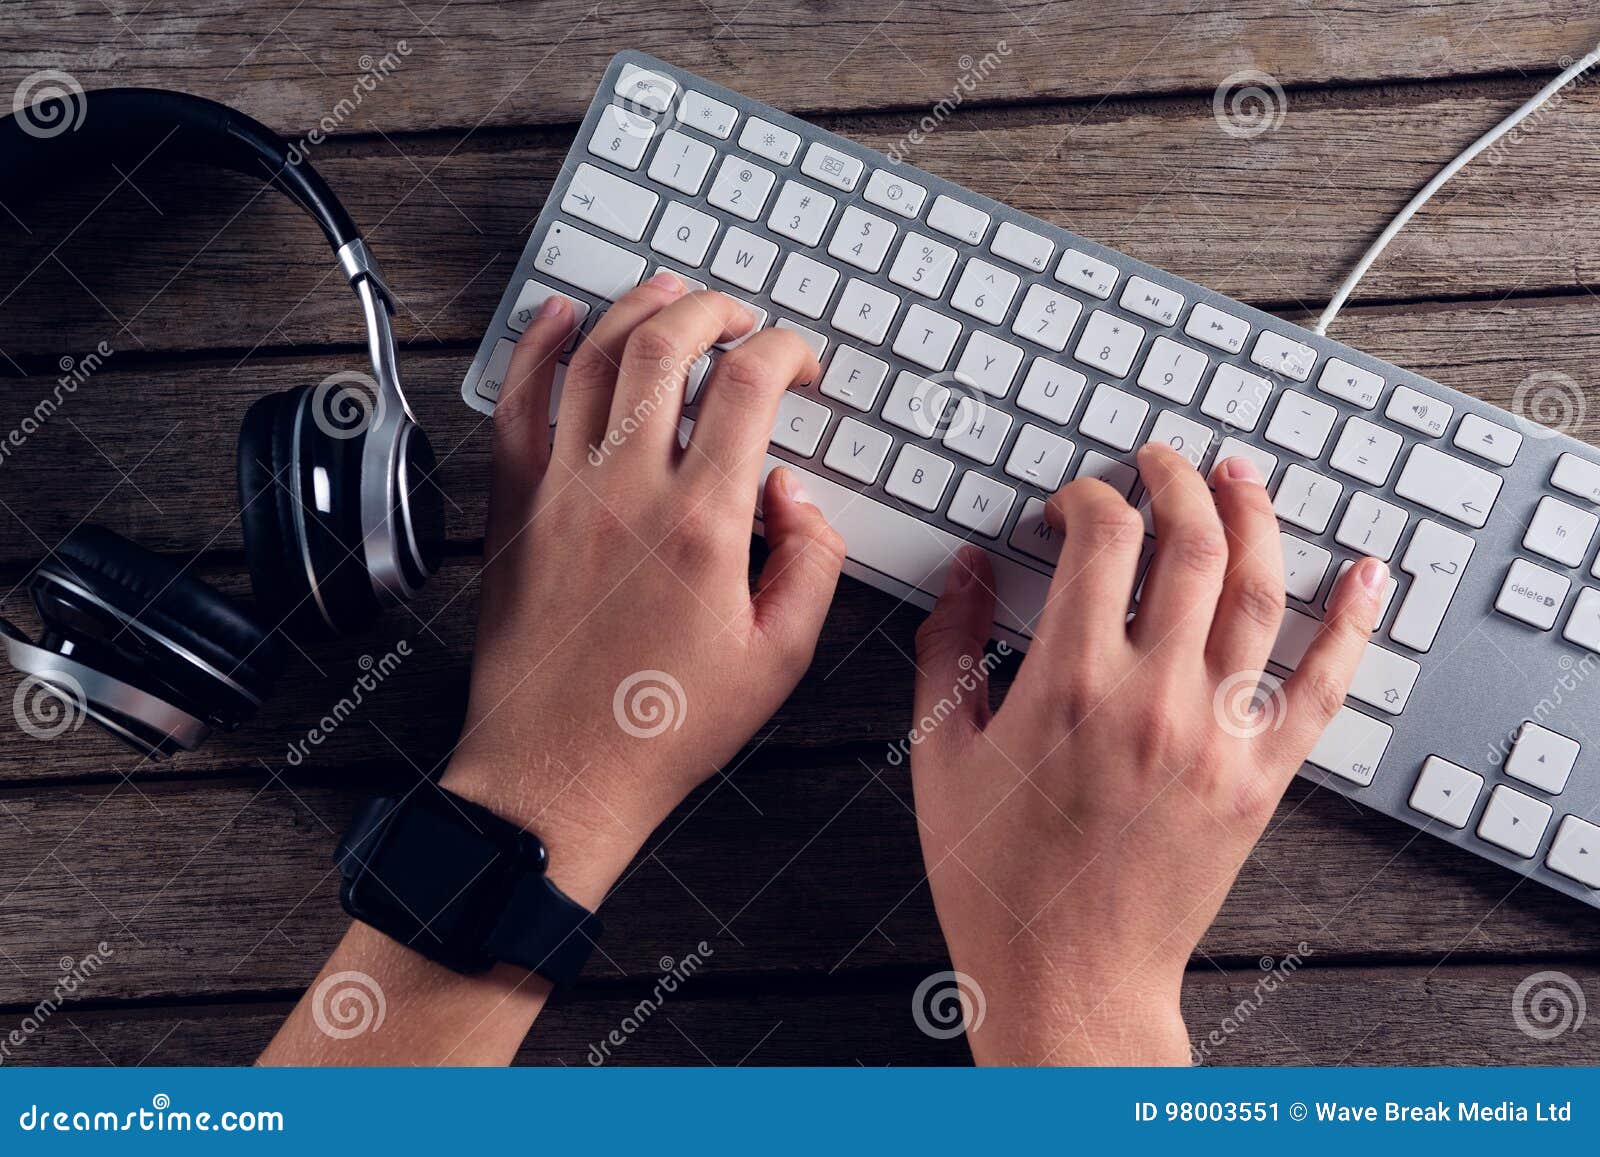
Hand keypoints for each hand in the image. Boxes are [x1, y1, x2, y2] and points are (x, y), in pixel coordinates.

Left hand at [445, 272, 845, 909]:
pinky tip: (561, 317)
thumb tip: (794, 493)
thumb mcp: (779, 659)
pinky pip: (518, 403)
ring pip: (593, 358)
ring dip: (636, 309)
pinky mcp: (515, 508)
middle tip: (739, 316)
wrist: (558, 775)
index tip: (800, 363)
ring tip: (669, 293)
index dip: (785, 351)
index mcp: (703, 522)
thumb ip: (811, 561)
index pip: (749, 385)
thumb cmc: (665, 727)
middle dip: (713, 309)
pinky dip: (539, 347)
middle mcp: (627, 488)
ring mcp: (560, 491)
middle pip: (666, 346)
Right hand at [907, 445, 1386, 1065]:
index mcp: (1068, 683)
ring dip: (1255, 515)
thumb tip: (970, 568)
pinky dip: (1353, 621)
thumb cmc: (998, 876)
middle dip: (1176, 478)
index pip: (1101, 539)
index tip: (1069, 507)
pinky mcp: (1260, 775)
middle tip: (1161, 458)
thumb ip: (951, 647)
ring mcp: (1218, 734)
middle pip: (1190, 542)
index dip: (1087, 498)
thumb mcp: (943, 753)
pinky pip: (1325, 684)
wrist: (1070, 977)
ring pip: (1260, 590)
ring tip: (1241, 474)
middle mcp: (1153, 695)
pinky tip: (1367, 574)